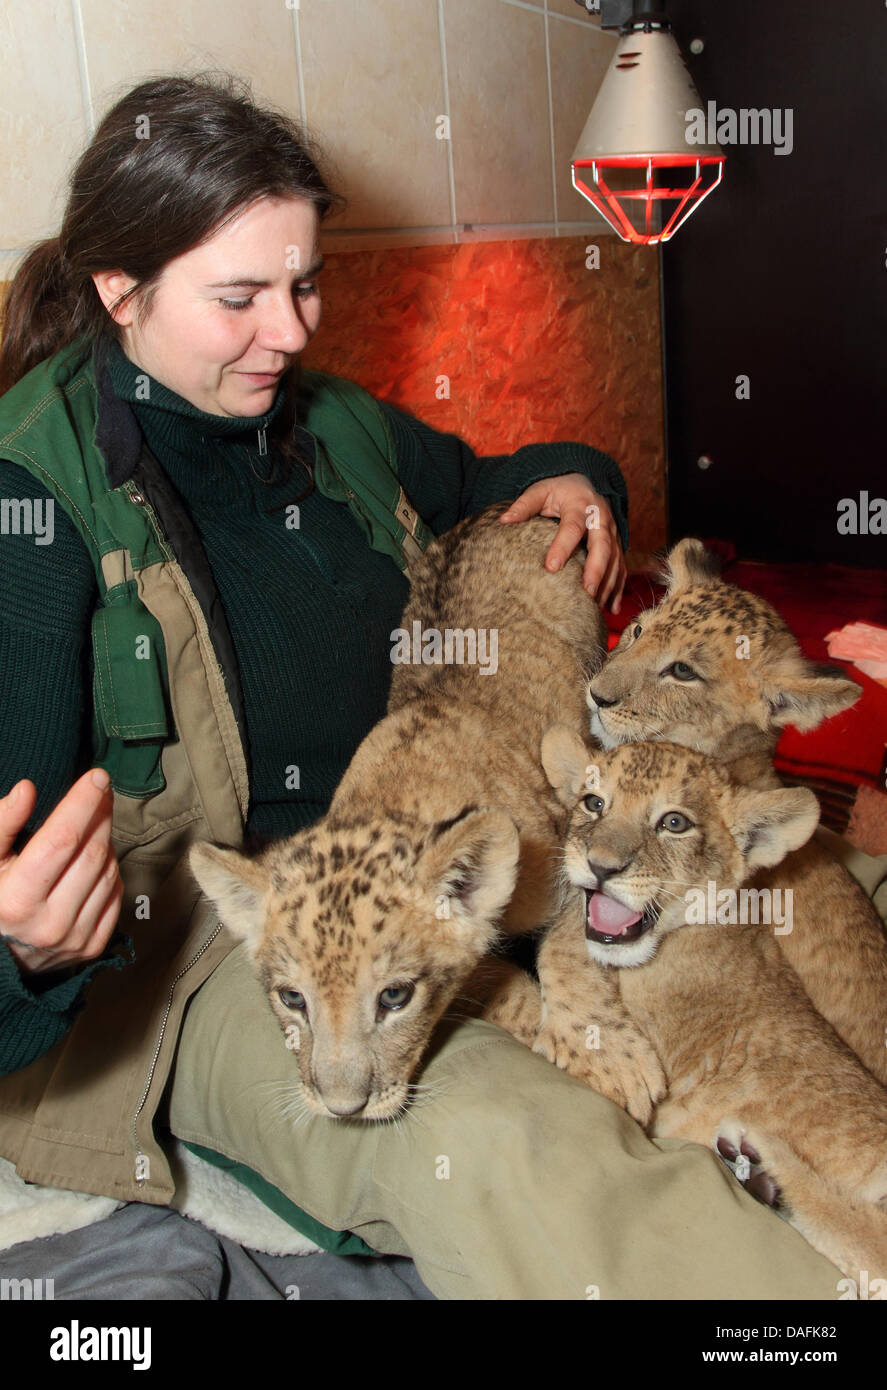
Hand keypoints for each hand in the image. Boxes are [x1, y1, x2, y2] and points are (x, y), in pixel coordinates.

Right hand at [0, 770, 122, 974]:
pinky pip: (116, 895)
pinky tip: (94, 859)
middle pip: (91, 852)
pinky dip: (110, 870)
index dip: (82, 803)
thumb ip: (1, 823)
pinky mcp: (92, 947)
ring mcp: (74, 939)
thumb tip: (26, 789)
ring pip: (108, 871)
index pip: (61, 839)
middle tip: (99, 791)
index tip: (97, 776)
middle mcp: (48, 924)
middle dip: (99, 814)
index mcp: (16, 901)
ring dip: (104, 841)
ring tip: (90, 826)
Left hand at [499, 472, 626, 612]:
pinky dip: (618, 588)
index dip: (562, 547)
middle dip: (596, 570)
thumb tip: (504, 520)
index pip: (572, 527)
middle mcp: (601, 519)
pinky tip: (611, 608)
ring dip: (608, 583)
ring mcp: (612, 532)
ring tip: (596, 606)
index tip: (551, 567)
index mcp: (579, 505)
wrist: (585, 482)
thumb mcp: (540, 490)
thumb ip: (524, 505)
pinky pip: (621, 567)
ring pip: (615, 559)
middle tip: (586, 592)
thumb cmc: (559, 490)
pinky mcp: (617, 544)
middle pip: (602, 546)